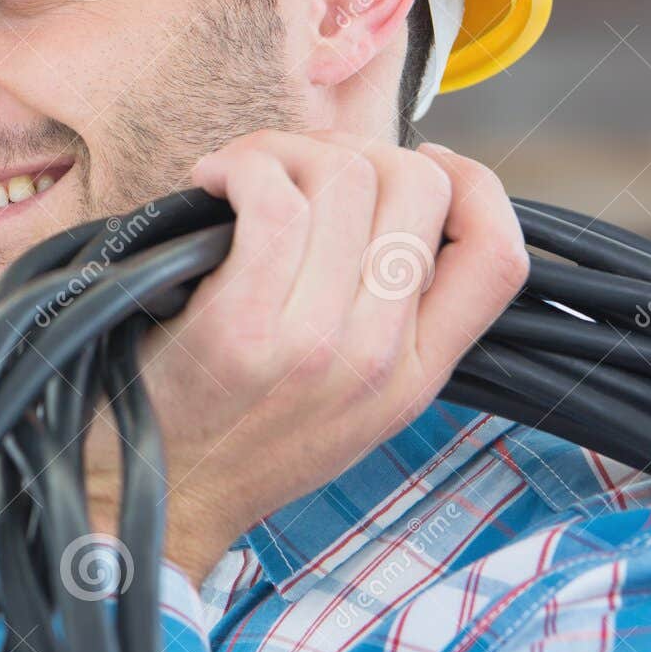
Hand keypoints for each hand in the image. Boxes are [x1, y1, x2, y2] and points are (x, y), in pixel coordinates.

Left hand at [84, 129, 528, 583]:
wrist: (150, 502)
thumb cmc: (230, 435)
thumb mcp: (346, 404)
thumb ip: (385, 322)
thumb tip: (389, 204)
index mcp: (416, 377)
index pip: (500, 257)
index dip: (474, 184)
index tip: (418, 160)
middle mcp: (378, 358)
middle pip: (418, 187)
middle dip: (354, 149)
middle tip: (294, 168)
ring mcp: (315, 343)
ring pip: (345, 177)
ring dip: (283, 150)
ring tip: (239, 176)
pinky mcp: (243, 326)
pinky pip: (272, 200)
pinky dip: (242, 166)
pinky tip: (211, 182)